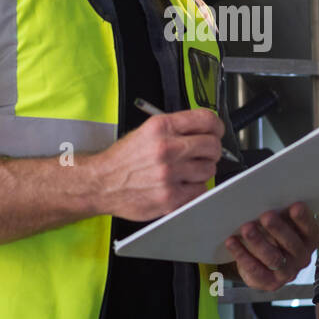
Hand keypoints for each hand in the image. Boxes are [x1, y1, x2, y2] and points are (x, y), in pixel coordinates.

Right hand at [91, 108, 223, 221]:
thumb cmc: (123, 159)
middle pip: (212, 145)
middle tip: (204, 154)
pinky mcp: (170, 198)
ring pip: (209, 169)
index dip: (216, 126)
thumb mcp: (145, 131)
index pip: (206, 120)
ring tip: (186, 171)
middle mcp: (167, 149)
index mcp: (161, 127)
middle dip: (212, 149)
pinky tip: (181, 185)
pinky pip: (200, 191)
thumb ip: (176, 128)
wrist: (101, 183)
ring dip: (202, 170)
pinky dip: (195, 189)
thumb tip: (206, 130)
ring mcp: (169, 175)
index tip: (216, 131)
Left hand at [224, 201, 318, 290]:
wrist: (264, 261)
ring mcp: (287, 273)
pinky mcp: (269, 282)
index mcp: (309, 239)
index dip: (303, 218)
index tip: (295, 206)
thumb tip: (265, 195)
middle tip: (265, 216)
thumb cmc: (274, 233)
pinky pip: (255, 270)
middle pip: (291, 244)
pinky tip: (231, 241)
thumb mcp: (282, 221)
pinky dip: (242, 255)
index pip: (309, 229)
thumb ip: (281, 211)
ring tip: (246, 228)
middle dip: (278, 229)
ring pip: (273, 258)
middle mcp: (302, 258)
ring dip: (258, 242)